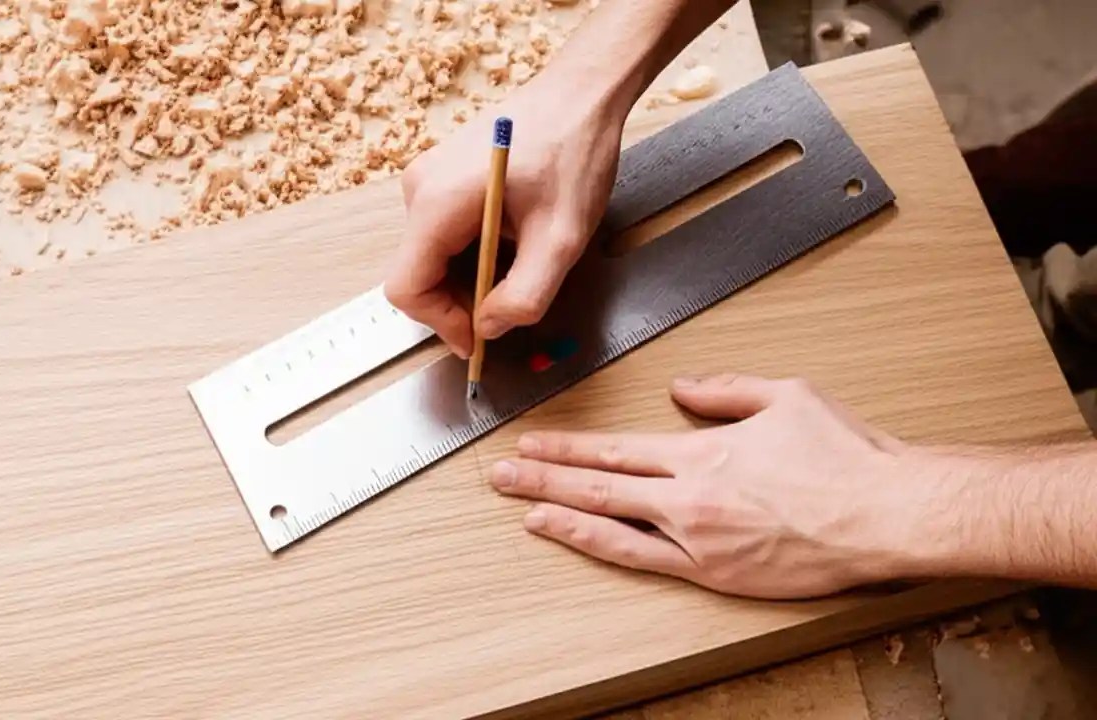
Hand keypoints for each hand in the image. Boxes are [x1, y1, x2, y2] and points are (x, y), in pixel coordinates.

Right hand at [383, 76, 627, 357]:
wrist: (582, 94)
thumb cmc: (573, 154)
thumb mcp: (561, 239)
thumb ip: (524, 295)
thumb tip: (489, 328)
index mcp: (437, 203)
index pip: (407, 288)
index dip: (441, 324)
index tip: (479, 339)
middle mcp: (420, 189)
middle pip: (418, 274)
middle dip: (458, 302)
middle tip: (509, 307)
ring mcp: (428, 179)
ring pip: (431, 256)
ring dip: (468, 277)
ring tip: (520, 263)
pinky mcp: (442, 176)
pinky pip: (443, 233)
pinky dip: (471, 253)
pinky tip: (512, 241)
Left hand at [489, 374, 956, 598]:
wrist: (888, 513)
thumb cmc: (847, 457)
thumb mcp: (786, 395)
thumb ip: (725, 389)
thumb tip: (684, 390)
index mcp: (704, 448)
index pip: (615, 447)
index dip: (567, 446)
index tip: (532, 442)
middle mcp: (689, 493)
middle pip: (597, 482)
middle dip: (542, 476)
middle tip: (501, 473)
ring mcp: (696, 538)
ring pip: (608, 521)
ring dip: (556, 512)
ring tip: (519, 506)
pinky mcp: (714, 573)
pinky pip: (641, 560)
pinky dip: (597, 547)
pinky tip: (570, 539)